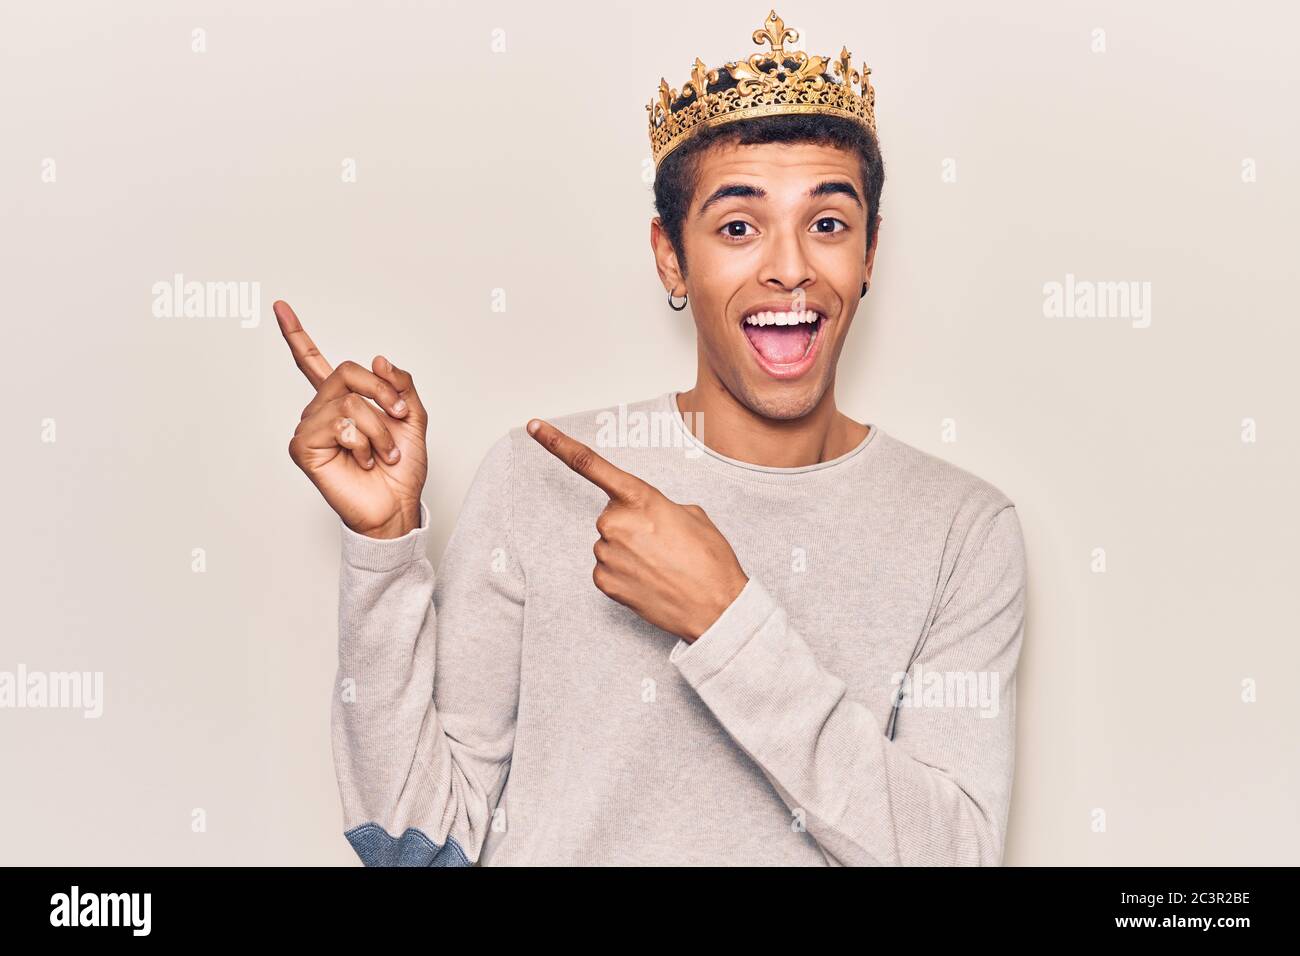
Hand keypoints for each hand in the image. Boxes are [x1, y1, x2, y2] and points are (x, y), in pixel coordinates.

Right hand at [276, 300, 428, 538]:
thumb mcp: (412, 417)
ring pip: (349, 402)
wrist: (396, 505)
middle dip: (384, 394)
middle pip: (346, 372)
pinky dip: (363, 444)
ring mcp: (310, 428)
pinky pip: (340, 424)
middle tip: (399, 418)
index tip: (280, 307)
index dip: (297, 334)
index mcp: (342, 401)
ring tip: (381, 454)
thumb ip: (400, 384)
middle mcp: (320, 411)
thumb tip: (379, 359)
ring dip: (379, 429)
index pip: (313, 362)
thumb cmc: (401, 469)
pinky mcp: (304, 447)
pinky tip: (362, 462)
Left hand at [527, 418, 747, 641]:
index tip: (532, 427)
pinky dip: (624, 573)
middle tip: (663, 544)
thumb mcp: (691, 515)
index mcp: (640, 498)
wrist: (716, 607)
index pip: (588, 463)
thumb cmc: (710, 559)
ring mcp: (606, 553)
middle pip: (611, 516)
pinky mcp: (603, 581)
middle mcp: (616, 522)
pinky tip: (649, 581)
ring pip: (609, 544)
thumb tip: (645, 518)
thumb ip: (657, 506)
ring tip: (661, 565)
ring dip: (629, 551)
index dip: (556, 442)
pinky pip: (606, 569)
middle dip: (632, 526)